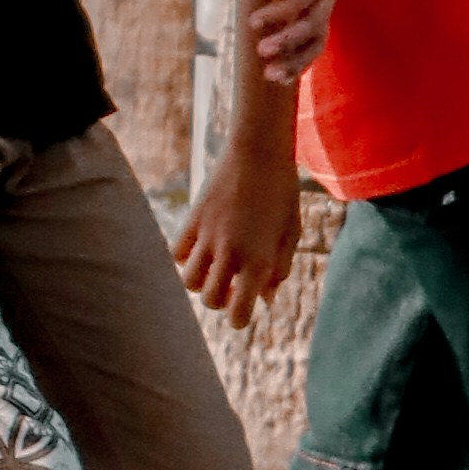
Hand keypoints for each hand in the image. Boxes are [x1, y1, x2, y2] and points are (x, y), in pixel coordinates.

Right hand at [176, 142, 304, 324]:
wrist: (259, 151)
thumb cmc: (283, 192)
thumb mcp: (291, 232)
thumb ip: (279, 269)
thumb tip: (265, 300)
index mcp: (259, 261)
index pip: (238, 313)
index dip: (239, 318)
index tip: (242, 310)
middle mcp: (231, 254)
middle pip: (210, 301)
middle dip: (220, 300)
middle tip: (231, 285)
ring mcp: (209, 237)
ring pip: (189, 282)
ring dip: (200, 282)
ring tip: (213, 267)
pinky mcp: (193, 220)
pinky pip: (177, 254)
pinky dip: (185, 258)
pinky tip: (200, 248)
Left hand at [241, 0, 340, 80]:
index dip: (278, 14)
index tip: (251, 22)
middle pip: (313, 23)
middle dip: (287, 40)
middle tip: (260, 51)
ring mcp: (325, 7)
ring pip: (316, 40)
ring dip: (294, 60)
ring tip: (270, 75)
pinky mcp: (315, 18)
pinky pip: (310, 44)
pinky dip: (297, 62)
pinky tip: (280, 78)